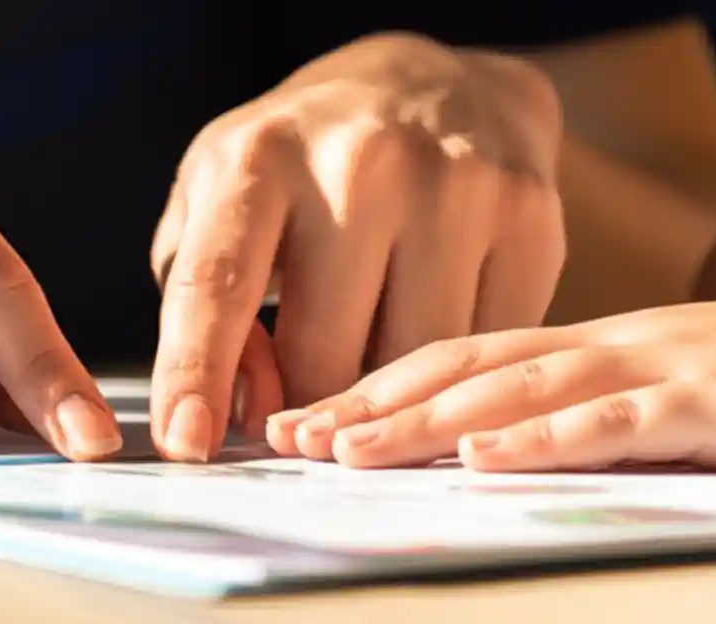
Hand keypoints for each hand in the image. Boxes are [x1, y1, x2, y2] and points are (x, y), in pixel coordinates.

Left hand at [150, 33, 564, 461]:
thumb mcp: (222, 202)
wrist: (434, 85)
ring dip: (386, 385)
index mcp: (260, 158)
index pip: (217, 284)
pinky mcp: (529, 217)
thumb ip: (205, 305)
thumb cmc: (304, 164)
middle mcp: (361, 163)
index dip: (194, 373)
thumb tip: (248, 406)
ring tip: (374, 331)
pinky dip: (454, 359)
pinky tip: (435, 308)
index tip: (185, 447)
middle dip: (306, 400)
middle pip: (322, 355)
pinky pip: (485, 349)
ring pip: (411, 366)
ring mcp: (456, 187)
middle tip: (308, 388)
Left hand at [268, 278, 715, 471]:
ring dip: (428, 422)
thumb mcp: (646, 388)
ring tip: (351, 449)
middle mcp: (598, 344)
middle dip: (372, 405)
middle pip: (464, 370)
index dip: (373, 388)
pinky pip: (617, 420)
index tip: (302, 422)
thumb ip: (573, 410)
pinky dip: (546, 438)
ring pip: (519, 389)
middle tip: (291, 437)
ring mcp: (650, 367)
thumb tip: (482, 450)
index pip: (455, 359)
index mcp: (579, 344)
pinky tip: (486, 456)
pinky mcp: (709, 401)